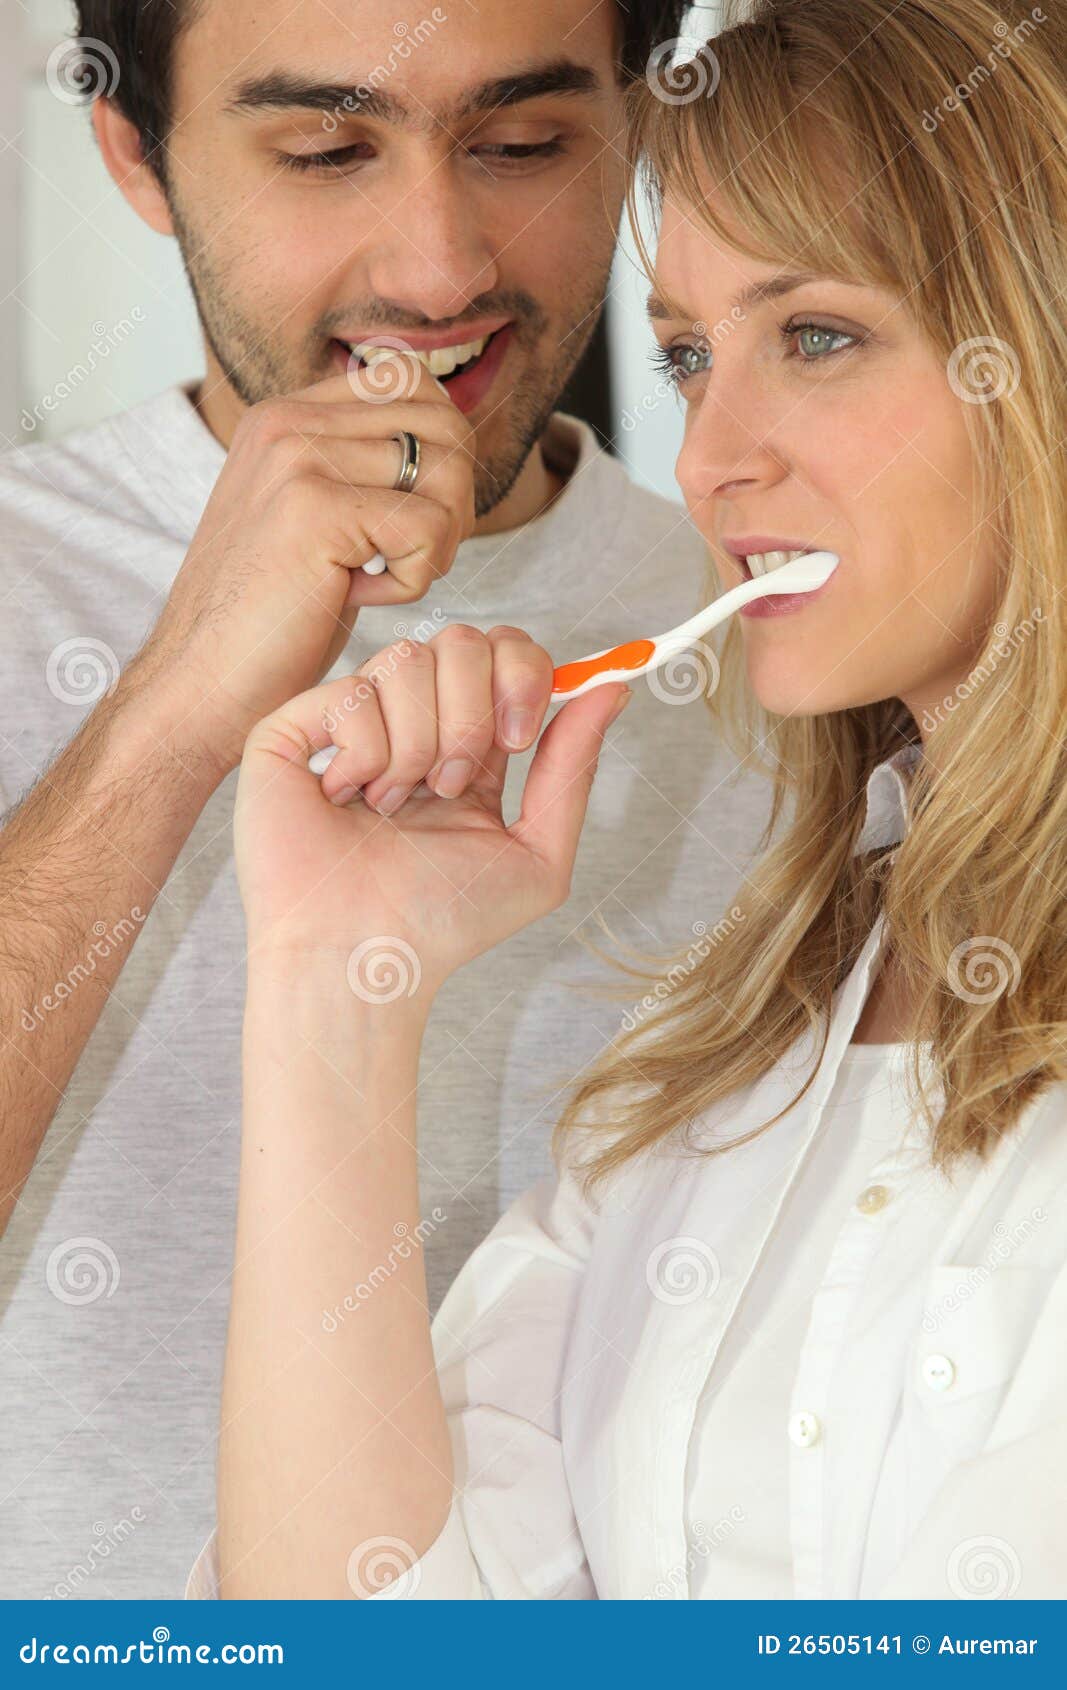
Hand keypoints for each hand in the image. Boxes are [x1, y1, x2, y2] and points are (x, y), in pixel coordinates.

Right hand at [141, 362, 474, 777]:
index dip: (440, 454)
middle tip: (411, 558)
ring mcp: (296, 457)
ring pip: (447, 471)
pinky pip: (429, 529)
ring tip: (384, 576)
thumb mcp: (316, 522)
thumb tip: (452, 450)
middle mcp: (288, 420)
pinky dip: (414, 579)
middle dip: (455, 501)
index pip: (411, 383)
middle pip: (444, 423)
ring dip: (438, 542)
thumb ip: (362, 470)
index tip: (408, 519)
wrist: (201, 683)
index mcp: (288, 414)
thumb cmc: (270, 620)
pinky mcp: (314, 508)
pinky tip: (361, 596)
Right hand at [233, 625, 631, 1001]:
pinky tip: (346, 799)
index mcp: (470, 741)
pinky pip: (351, 691)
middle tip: (451, 786)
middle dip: (471, 717)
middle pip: (463, 642)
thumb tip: (614, 686)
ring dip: (416, 746)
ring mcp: (351, 719)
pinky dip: (364, 754)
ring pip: (407, 659)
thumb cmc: (444, 922)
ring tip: (393, 807)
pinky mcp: (292, 729)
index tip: (518, 736)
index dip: (523, 674)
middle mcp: (412, 720)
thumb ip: (573, 766)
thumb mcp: (538, 852)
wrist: (364, 956)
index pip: (506, 652)